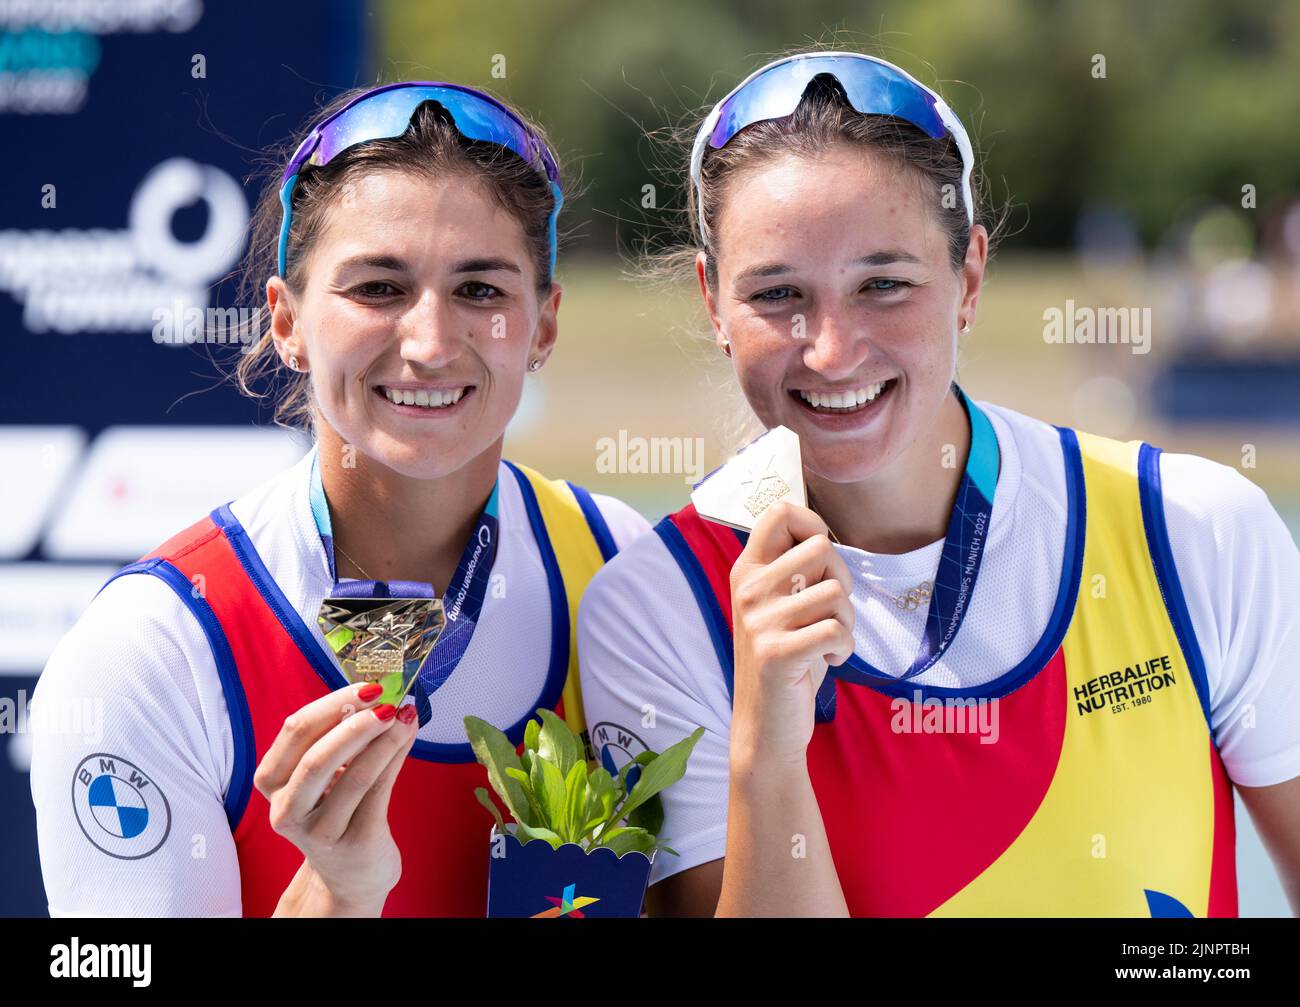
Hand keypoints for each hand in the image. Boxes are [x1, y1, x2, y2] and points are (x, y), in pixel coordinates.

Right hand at [254, 682, 418, 915]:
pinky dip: (395, 756)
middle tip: (386, 699)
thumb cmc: (338, 812)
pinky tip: (408, 735)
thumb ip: (346, 738)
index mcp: (272, 783)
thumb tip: (383, 694)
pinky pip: (378, 791)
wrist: (351, 874)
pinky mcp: (354, 842)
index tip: (365, 686)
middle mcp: (287, 810)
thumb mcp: (329, 775)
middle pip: (317, 757)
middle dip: (355, 721)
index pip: (294, 733)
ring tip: (405, 713)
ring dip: (384, 738)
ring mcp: (319, 832)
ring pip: (354, 775)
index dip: (331, 705)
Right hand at [729, 501, 853, 767]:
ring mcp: (760, 622)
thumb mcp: (778, 606)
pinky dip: (844, 647)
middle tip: (830, 609)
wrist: (765, 725)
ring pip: (836, 592)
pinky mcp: (777, 653)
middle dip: (842, 578)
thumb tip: (822, 535)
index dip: (813, 522)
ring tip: (826, 641)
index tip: (823, 555)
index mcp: (747, 571)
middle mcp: (748, 590)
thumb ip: (792, 571)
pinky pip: (837, 629)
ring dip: (846, 620)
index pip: (779, 513)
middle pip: (821, 547)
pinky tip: (828, 658)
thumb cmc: (784, 658)